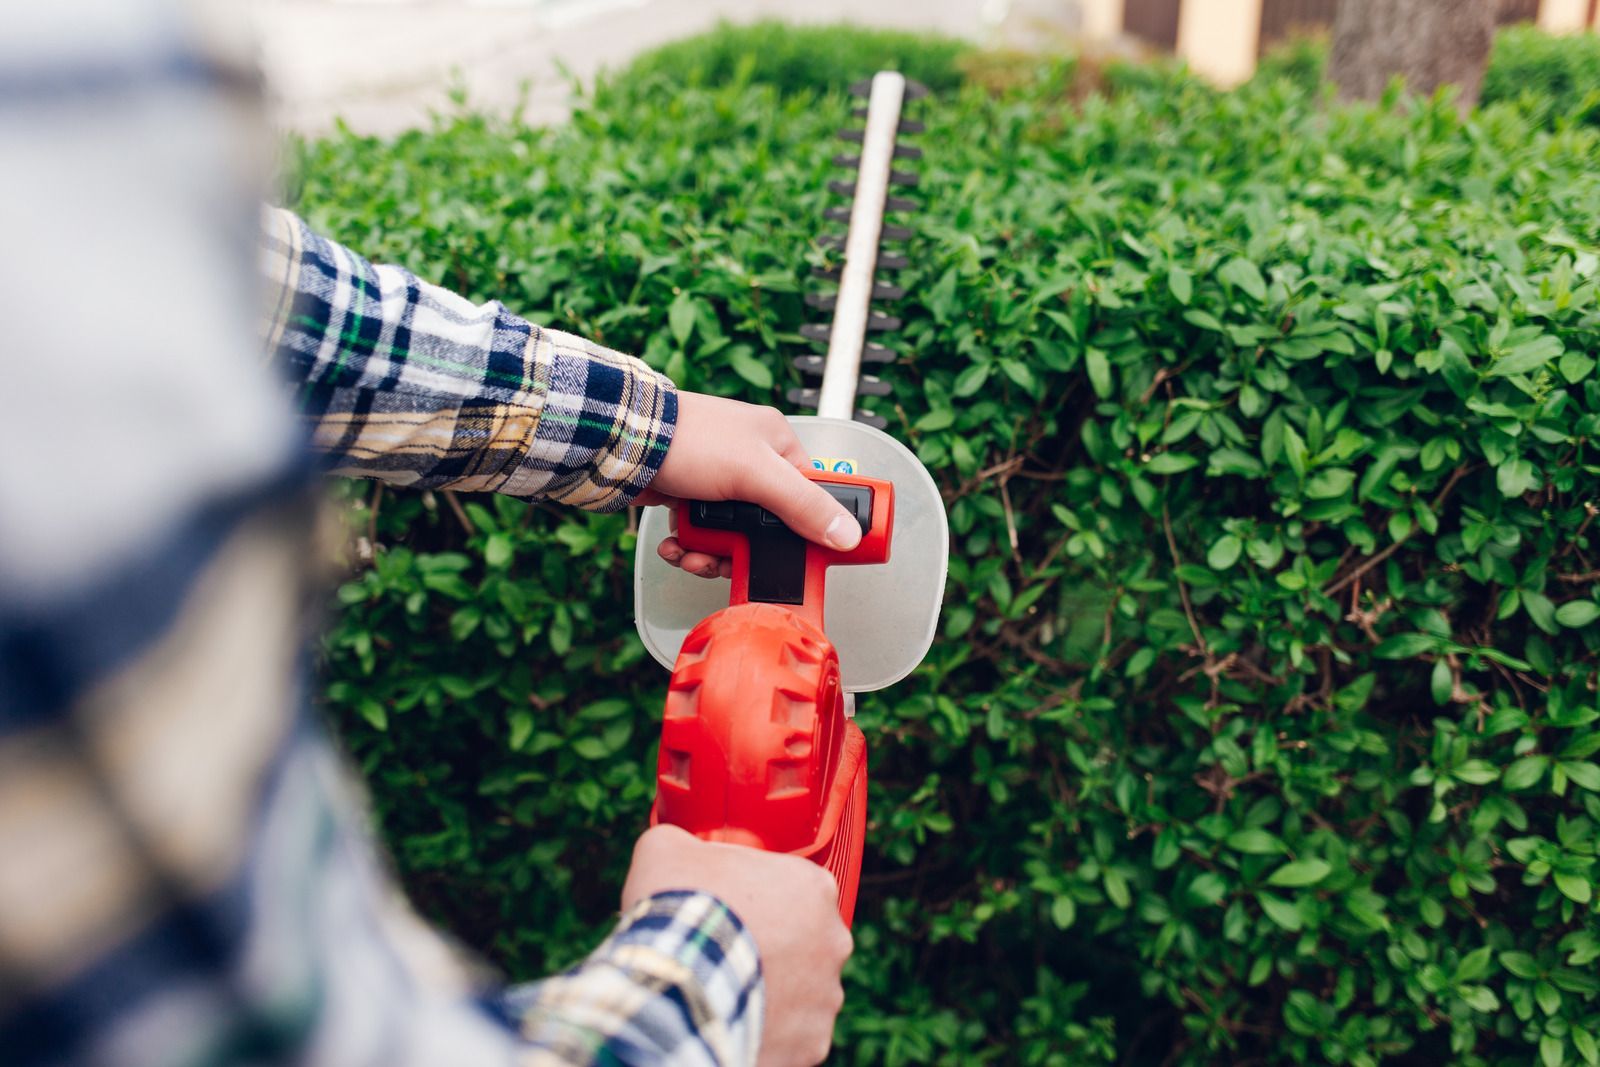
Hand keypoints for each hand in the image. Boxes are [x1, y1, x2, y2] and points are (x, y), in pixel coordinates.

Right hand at [622, 825, 851, 1066]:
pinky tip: (733, 1020)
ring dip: (772, 990)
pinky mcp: (812, 1042)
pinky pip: (792, 1034)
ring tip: (725, 989)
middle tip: (727, 950)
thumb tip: (674, 844)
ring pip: (802, 990)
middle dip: (772, 946)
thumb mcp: (668, 849)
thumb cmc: (680, 910)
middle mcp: (834, 940)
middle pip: (805, 940)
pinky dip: (767, 1030)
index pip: (795, 887)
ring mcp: (826, 995)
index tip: (731, 906)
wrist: (675, 984)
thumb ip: (684, 842)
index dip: (759, 896)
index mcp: (814, 886)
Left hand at [636, 392, 860, 578]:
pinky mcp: (689, 496)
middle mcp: (749, 461)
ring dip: (712, 554)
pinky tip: (677, 548)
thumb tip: (847, 534)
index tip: (806, 558)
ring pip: (732, 536)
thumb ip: (802, 506)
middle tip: (731, 562)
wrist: (622, 442)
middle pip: (767, 525)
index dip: (810, 528)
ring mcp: (717, 481)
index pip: (810, 494)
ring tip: (694, 557)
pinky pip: (702, 534)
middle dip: (746, 551)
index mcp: (776, 443)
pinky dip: (690, 547)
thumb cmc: (689, 441)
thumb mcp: (756, 474)